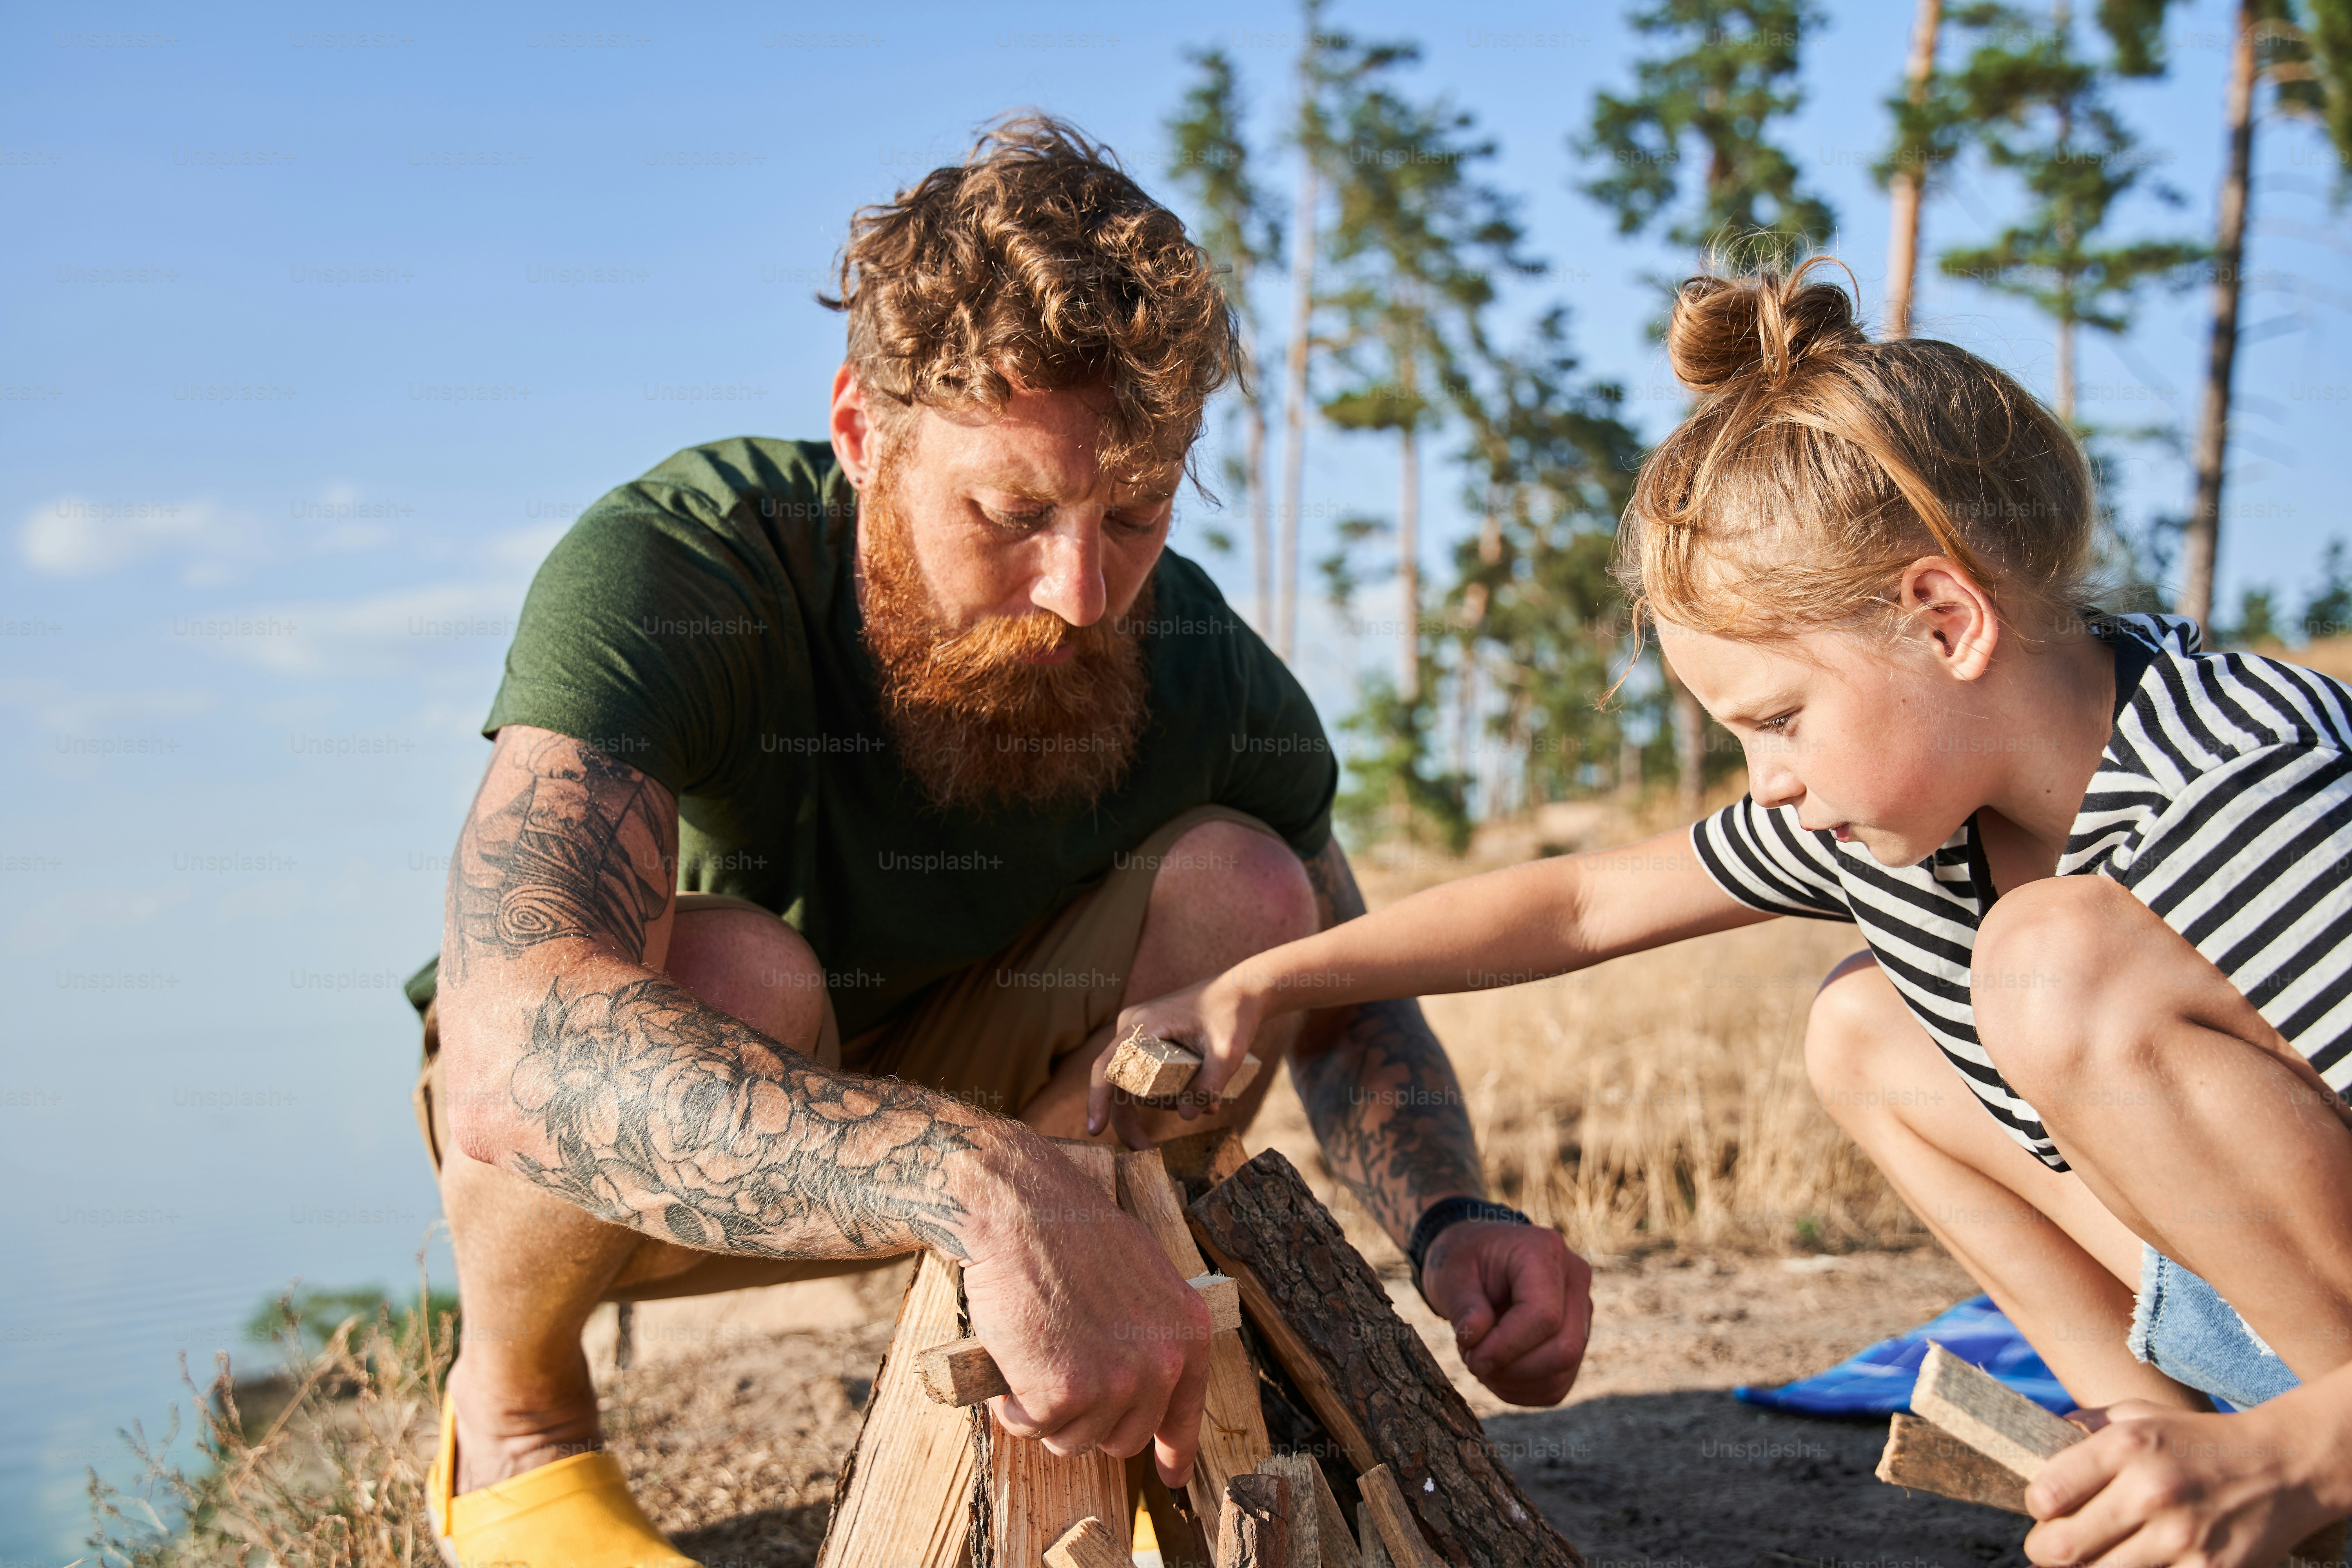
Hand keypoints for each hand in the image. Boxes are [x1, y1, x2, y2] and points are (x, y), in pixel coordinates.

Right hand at [954, 1130, 1212, 1487]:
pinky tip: (1012, 1360)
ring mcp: (1115, 1383)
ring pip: (1074, 1440)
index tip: (1169, 1477)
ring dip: (1046, 1411)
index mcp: (1187, 1332)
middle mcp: (1161, 1364)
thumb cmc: (1071, 1234)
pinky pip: (1033, 1428)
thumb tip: (1149, 1374)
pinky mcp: (1064, 1394)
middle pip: (1124, 1438)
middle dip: (1087, 1418)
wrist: (1023, 1212)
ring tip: (1033, 1355)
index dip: (1175, 1450)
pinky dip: (1014, 1406)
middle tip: (1057, 1374)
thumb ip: (1151, 1329)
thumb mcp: (1141, 1276)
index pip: (1185, 1412)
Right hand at [1089, 974, 1268, 1139]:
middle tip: (1144, 1149)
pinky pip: (1145, 1071)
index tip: (1094, 1131)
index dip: (1097, 1099)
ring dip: (1160, 1102)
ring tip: (1204, 1106)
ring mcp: (1139, 1032)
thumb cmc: (1233, 1015)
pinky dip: (1163, 1091)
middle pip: (1118, 1081)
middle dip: (1129, 1118)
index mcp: (1143, 1025)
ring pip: (1135, 1080)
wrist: (1241, 990)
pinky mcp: (1150, 1038)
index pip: (1107, 1066)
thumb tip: (1186, 1117)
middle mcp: (1132, 1026)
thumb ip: (1208, 1084)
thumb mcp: (1228, 1053)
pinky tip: (1192, 1099)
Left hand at [1419, 1219, 1590, 1406]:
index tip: (1472, 1357)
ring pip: (1562, 1374)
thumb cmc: (1464, 1261)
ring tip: (1480, 1357)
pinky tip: (1495, 1370)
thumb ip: (1463, 1305)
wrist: (1477, 1258)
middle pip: (1564, 1349)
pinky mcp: (1576, 1341)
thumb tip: (1474, 1338)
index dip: (1507, 1347)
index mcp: (1546, 1253)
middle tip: (1472, 1359)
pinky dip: (1521, 1390)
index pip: (1544, 1315)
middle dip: (1512, 1369)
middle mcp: (1574, 1281)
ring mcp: (1581, 1313)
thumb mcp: (1451, 1273)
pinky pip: (1556, 1385)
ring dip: (1513, 1382)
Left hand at [2023, 1399, 2335, 1567]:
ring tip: (2098, 1554)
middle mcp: (2152, 1492)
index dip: (2038, 1509)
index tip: (2048, 1510)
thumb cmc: (2195, 1440)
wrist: (2283, 1467)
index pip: (2046, 1496)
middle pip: (2062, 1550)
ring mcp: (2183, 1539)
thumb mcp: (2136, 1414)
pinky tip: (2139, 1562)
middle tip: (2055, 1547)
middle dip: (2047, 1552)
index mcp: (2126, 1447)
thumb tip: (2031, 1446)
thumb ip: (2083, 1429)